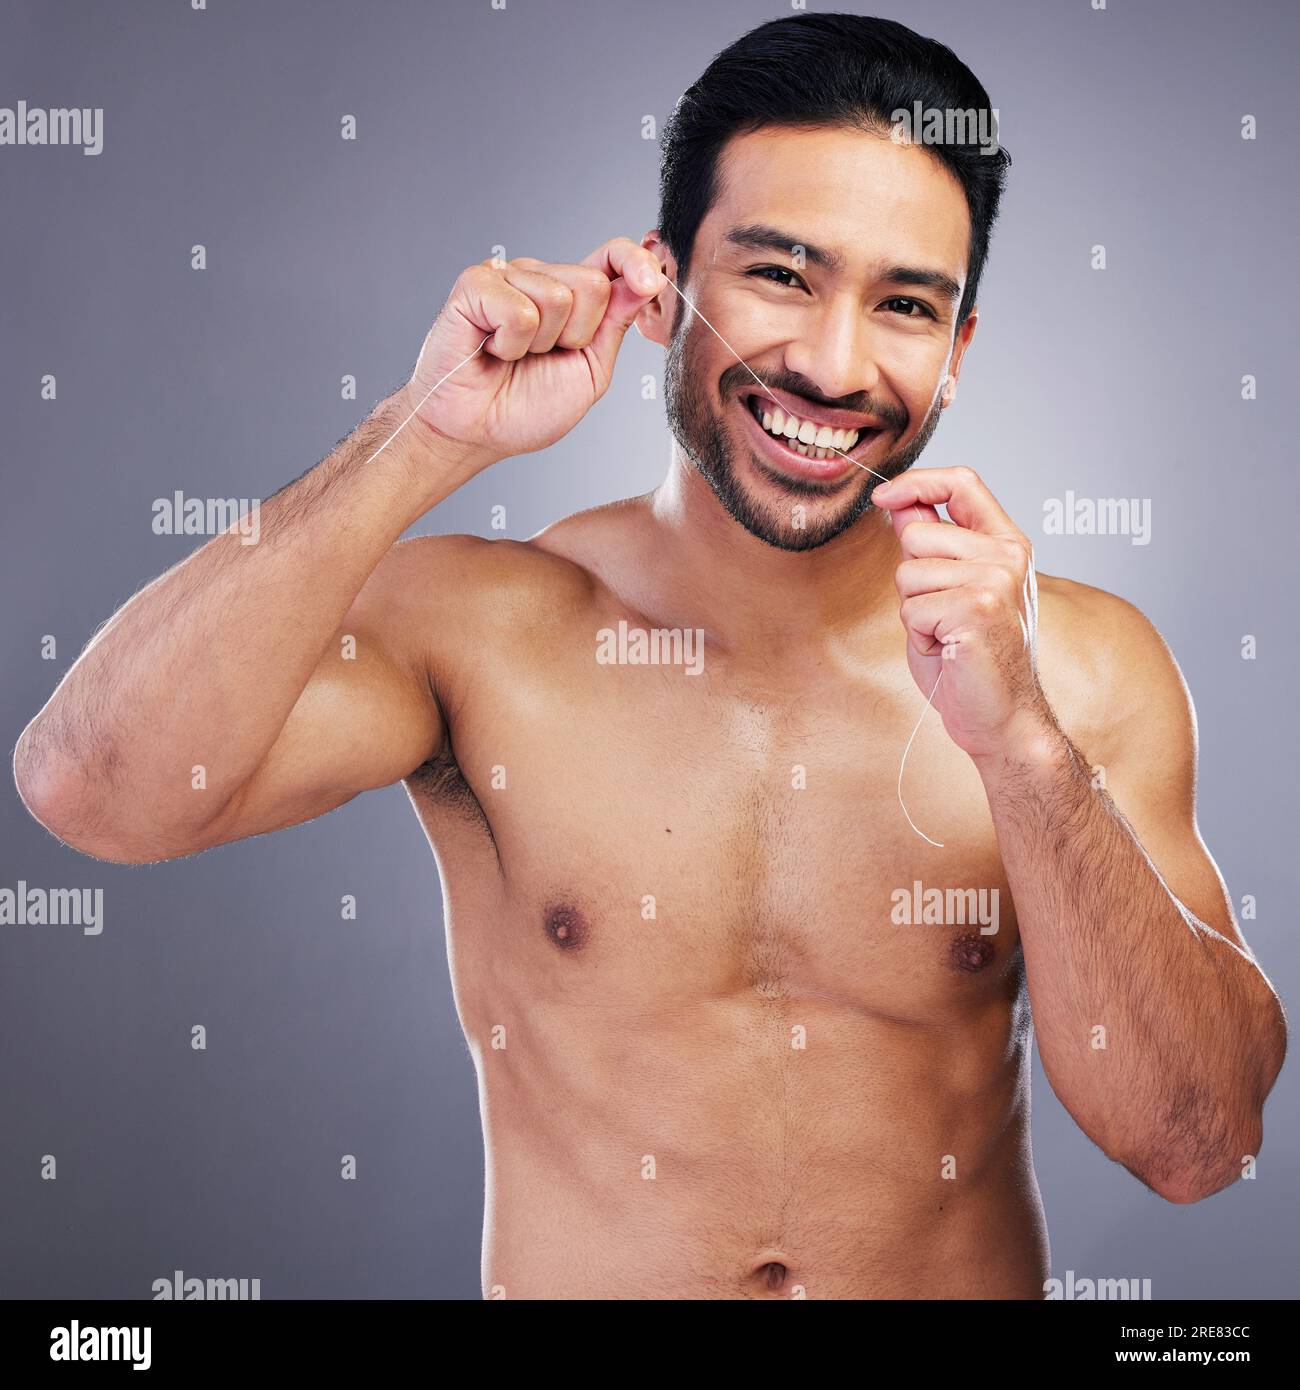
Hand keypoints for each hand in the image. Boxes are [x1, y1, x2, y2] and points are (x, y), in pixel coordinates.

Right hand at [405, 237, 663, 471]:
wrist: (475, 433)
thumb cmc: (524, 408)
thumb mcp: (590, 371)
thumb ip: (617, 324)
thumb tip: (649, 278)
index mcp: (573, 297)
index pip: (612, 257)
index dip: (635, 261)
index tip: (651, 281)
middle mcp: (540, 278)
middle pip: (592, 284)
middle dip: (576, 336)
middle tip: (541, 358)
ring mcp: (507, 277)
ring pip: (557, 296)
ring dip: (538, 344)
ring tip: (513, 356)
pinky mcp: (475, 285)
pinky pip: (518, 309)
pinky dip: (508, 343)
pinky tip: (491, 349)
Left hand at [871, 466, 1055, 762]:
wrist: (999, 717)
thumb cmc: (969, 660)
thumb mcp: (945, 591)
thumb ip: (930, 548)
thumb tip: (899, 505)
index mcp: (1005, 544)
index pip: (962, 482)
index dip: (917, 481)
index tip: (884, 496)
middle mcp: (1007, 556)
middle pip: (916, 533)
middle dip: (910, 579)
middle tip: (939, 616)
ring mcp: (995, 580)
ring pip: (907, 571)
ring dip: (913, 610)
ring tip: (944, 635)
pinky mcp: (977, 608)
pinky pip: (911, 607)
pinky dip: (917, 635)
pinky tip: (946, 649)